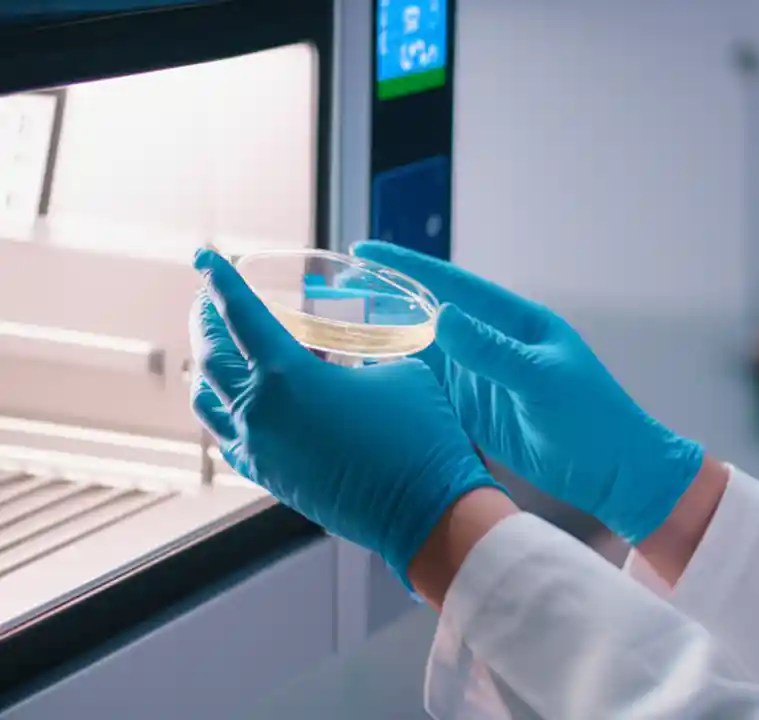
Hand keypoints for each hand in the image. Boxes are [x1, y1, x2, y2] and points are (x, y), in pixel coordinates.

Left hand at [188, 249, 503, 584]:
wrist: (428, 511)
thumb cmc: (422, 436)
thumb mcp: (399, 371)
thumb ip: (362, 351)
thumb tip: (349, 347)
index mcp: (289, 376)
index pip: (241, 315)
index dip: (221, 280)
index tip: (205, 255)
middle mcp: (260, 412)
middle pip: (212, 355)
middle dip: (208, 320)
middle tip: (211, 299)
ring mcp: (260, 449)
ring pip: (208, 399)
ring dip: (208, 366)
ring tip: (219, 348)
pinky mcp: (270, 477)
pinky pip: (226, 436)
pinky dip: (223, 409)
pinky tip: (237, 401)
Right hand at [352, 241, 704, 544]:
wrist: (616, 474)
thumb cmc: (594, 421)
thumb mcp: (542, 382)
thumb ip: (492, 352)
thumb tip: (441, 313)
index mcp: (515, 323)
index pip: (452, 286)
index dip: (406, 267)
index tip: (363, 250)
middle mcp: (494, 344)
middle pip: (427, 315)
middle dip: (380, 303)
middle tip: (327, 294)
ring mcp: (484, 378)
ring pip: (422, 354)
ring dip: (382, 345)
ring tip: (330, 337)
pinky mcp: (478, 412)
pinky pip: (429, 392)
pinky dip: (399, 386)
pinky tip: (364, 386)